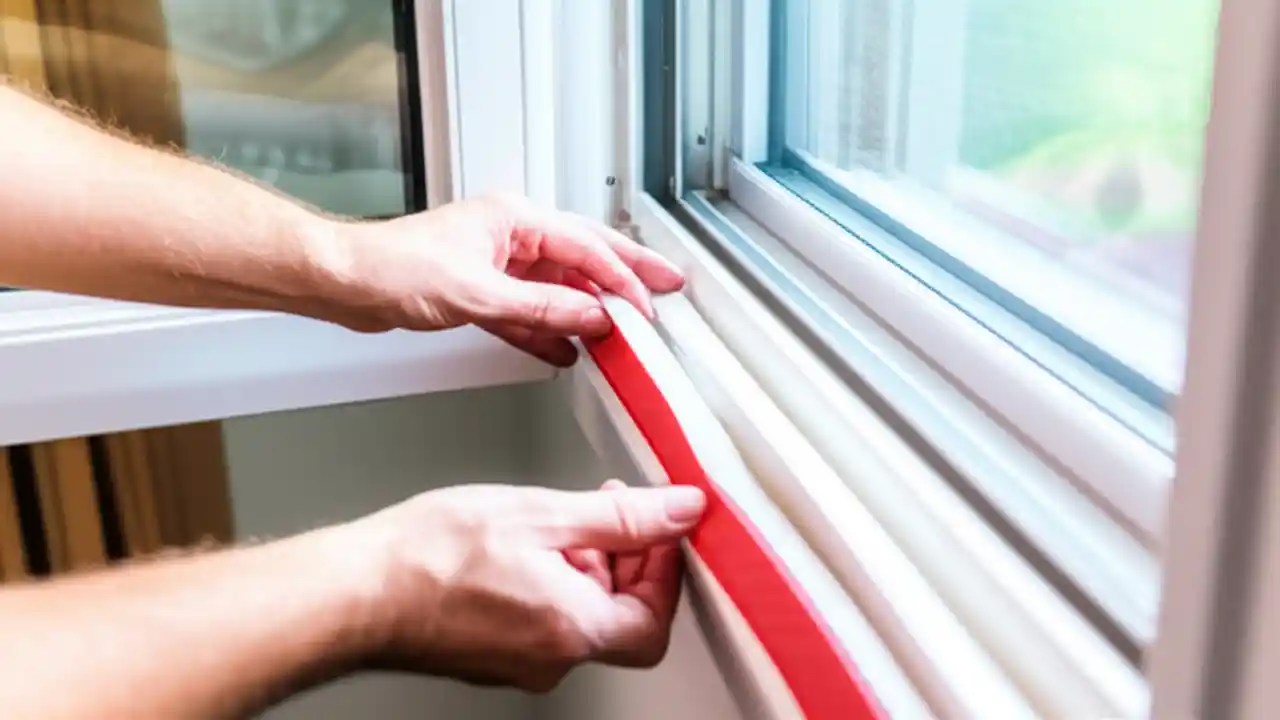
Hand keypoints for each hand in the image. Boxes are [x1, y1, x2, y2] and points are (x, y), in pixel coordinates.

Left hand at [322, 194, 685, 365]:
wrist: (346, 283)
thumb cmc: (393, 267)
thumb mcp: (478, 293)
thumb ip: (541, 306)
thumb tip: (590, 316)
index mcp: (513, 219)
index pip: (584, 247)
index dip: (620, 278)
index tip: (643, 306)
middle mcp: (510, 236)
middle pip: (583, 256)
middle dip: (625, 275)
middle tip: (666, 285)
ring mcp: (497, 264)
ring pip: (559, 287)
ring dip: (589, 310)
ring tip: (625, 328)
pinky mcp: (481, 293)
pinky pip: (530, 312)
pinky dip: (551, 331)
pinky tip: (568, 351)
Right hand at [342, 481, 704, 691]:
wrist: (353, 591)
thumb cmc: (429, 556)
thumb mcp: (542, 514)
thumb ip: (621, 517)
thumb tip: (679, 512)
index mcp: (575, 629)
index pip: (657, 618)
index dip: (664, 570)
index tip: (653, 528)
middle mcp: (551, 660)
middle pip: (620, 618)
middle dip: (623, 559)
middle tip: (605, 510)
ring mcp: (517, 663)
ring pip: (578, 616)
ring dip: (583, 565)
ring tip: (552, 520)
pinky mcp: (489, 655)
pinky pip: (542, 621)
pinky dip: (549, 582)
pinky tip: (521, 545)